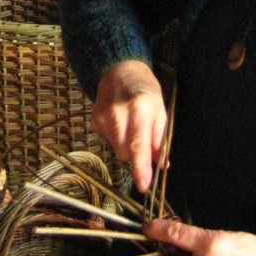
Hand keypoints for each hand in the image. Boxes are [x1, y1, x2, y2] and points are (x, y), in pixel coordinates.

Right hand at [91, 61, 167, 192]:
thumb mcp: (160, 110)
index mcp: (139, 109)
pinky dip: (116, 138)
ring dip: (126, 145)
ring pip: (117, 149)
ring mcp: (103, 117)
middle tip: (144, 141)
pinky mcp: (94, 120)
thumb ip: (160, 139)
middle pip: (126, 152)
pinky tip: (119, 122)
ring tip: (130, 126)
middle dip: (136, 155)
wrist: (119, 69)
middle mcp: (118, 113)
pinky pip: (108, 141)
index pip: (139, 145)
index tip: (144, 185)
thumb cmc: (144, 89)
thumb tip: (161, 165)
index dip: (141, 168)